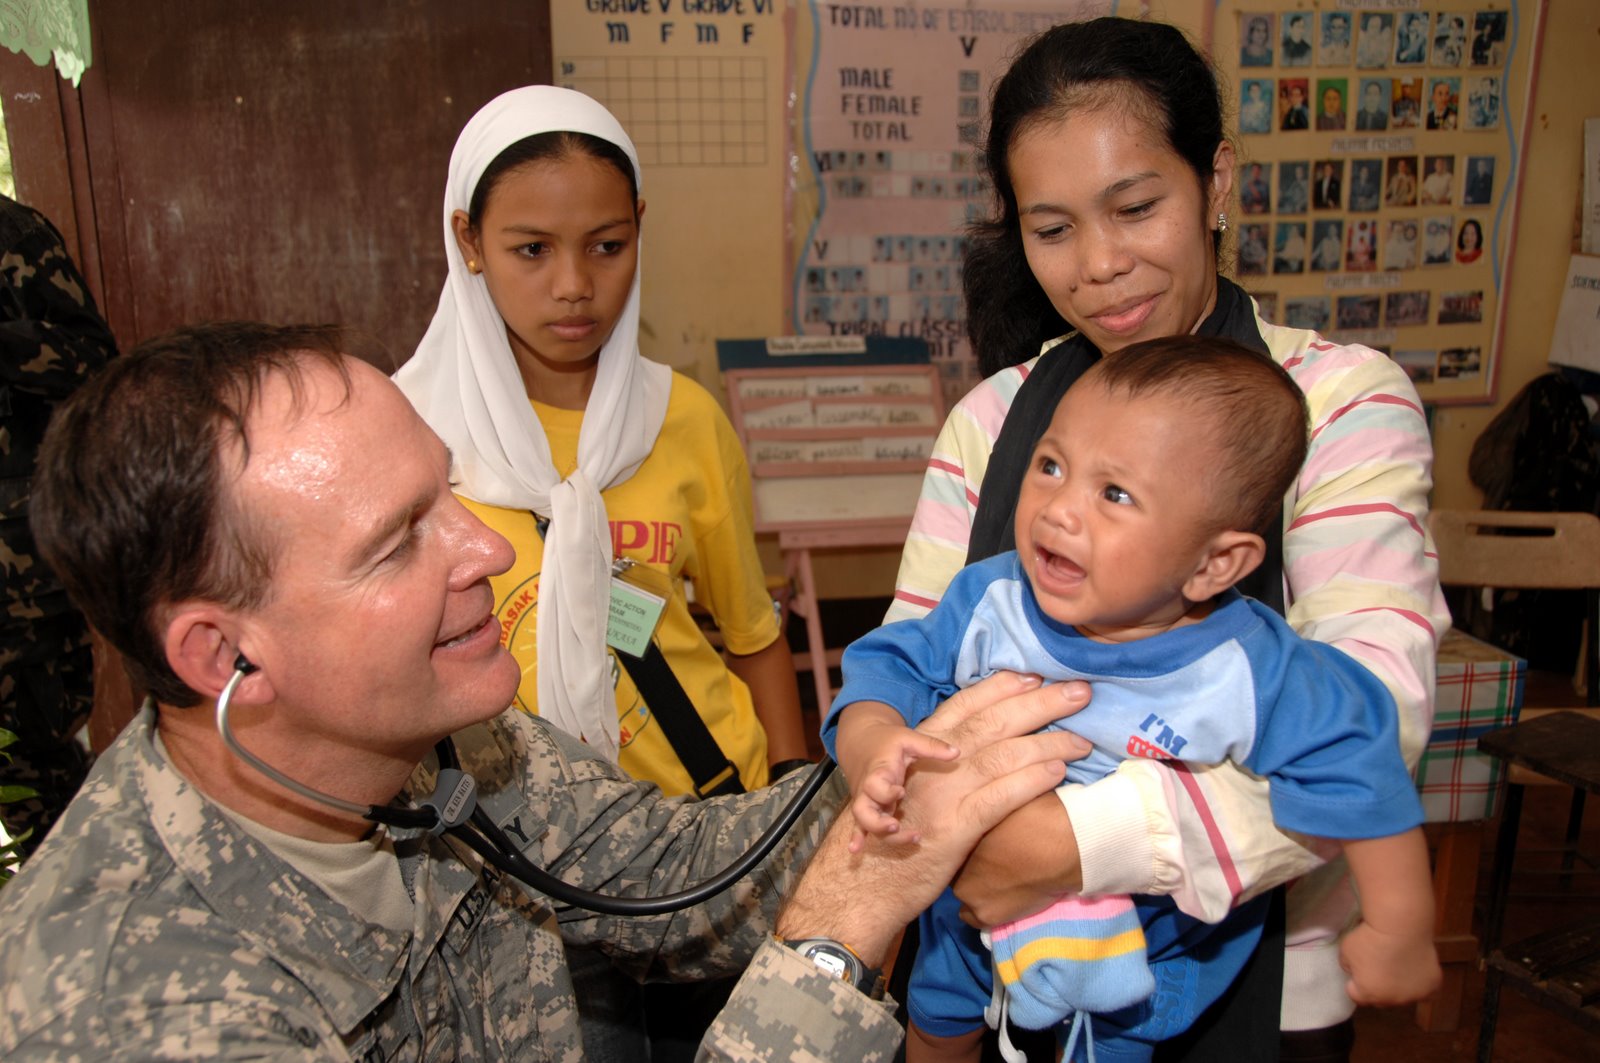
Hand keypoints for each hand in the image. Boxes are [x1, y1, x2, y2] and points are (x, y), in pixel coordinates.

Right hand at [777, 672, 1091, 966]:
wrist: (862, 883)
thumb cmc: (890, 837)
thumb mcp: (910, 789)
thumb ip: (941, 768)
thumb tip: (982, 753)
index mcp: (920, 750)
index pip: (966, 704)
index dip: (1003, 686)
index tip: (1037, 676)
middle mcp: (930, 764)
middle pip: (992, 721)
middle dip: (1040, 703)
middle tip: (1080, 692)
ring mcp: (943, 794)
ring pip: (1001, 755)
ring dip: (1047, 742)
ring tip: (1082, 739)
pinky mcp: (955, 829)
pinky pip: (998, 797)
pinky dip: (1030, 781)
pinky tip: (1057, 773)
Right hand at [845, 716, 958, 850]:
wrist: (860, 739)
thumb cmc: (887, 740)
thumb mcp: (908, 737)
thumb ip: (931, 746)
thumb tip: (957, 753)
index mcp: (877, 771)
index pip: (874, 785)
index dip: (886, 792)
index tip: (901, 791)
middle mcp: (867, 788)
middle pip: (863, 811)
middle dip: (877, 823)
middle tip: (895, 826)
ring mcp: (865, 799)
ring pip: (864, 822)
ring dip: (878, 833)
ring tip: (901, 836)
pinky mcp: (866, 805)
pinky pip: (858, 824)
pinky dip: (856, 837)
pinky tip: (855, 851)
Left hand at [1339, 920, 1441, 1005]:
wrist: (1399, 928)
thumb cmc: (1369, 938)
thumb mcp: (1345, 952)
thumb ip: (1348, 966)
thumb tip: (1355, 971)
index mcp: (1369, 994)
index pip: (1357, 996)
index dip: (1356, 983)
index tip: (1358, 970)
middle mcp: (1393, 1000)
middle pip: (1382, 999)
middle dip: (1378, 987)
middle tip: (1378, 967)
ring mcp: (1415, 995)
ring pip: (1405, 996)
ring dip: (1400, 986)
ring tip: (1398, 965)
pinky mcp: (1433, 986)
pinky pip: (1426, 991)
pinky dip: (1421, 983)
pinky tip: (1416, 971)